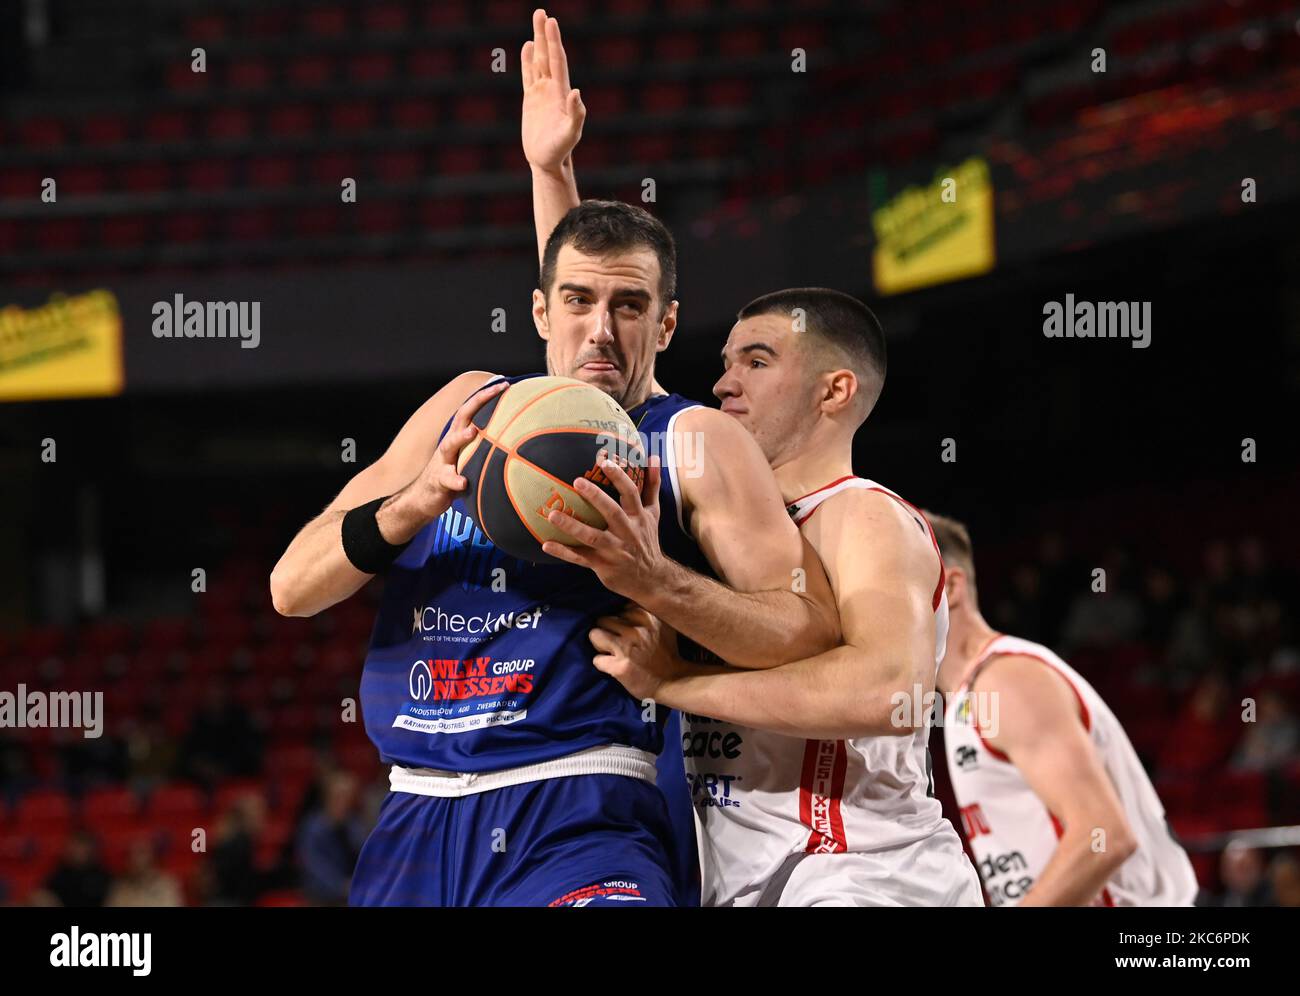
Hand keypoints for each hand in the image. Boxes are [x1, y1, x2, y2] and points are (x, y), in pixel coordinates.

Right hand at [394, 380, 507, 529]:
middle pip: (462, 417)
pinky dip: (455, 480)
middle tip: (496, 391)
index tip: (505, 383)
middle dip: (478, 402)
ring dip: (461, 437)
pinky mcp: (439, 481)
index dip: (486, 395)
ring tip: (474, 431)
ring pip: (449, 445)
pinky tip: (464, 482)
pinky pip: (447, 480)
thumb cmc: (453, 476)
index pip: (472, 410)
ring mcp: (442, 462)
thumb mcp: (469, 459)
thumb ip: (485, 449)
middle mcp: (450, 444)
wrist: (423, 498)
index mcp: (459, 436)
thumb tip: (515, 442)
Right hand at [521, 8, 584, 171]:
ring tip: (537, 20)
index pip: (558, 62)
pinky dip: (528, 60)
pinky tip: (527, 47)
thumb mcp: (570, 134)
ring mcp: (542, 93)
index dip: (554, 42)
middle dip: (545, 34)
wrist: (548, 161)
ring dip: (538, 41)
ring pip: (539, 61)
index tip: (551, 22)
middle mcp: (552, 89)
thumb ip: (576, 115)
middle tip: (542, 12)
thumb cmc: (561, 150)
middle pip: (548, 55)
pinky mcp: (531, 100)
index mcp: (561, 93)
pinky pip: (528, 75)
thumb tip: (576, 92)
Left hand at [542, 454, 666, 600]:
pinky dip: (563, 552)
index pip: (631, 494)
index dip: (619, 477)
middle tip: (577, 481)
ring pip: (592, 537)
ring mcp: (614, 550)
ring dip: (572, 526)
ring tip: (552, 515)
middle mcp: (627, 532)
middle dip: (596, 497)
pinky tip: (546, 544)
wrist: (650, 578)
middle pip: (612, 512)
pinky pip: (580, 559)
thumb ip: (652, 485)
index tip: (605, 462)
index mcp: (638, 517)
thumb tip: (653, 456)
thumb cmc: (647, 540)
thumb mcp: (653, 513)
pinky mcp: (602, 565)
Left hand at [590, 605, 684, 702]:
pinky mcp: (619, 667)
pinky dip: (603, 665)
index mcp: (647, 616)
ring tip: (612, 652)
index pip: (618, 608)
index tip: (629, 631)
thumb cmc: (666, 652)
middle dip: (608, 631)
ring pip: (595, 635)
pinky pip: (597, 659)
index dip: (621, 621)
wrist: (674, 682)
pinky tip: (615, 667)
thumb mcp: (662, 624)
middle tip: (619, 643)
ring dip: (600, 645)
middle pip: (603, 619)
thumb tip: (621, 606)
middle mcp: (636, 629)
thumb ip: (644, 612)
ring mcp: (627, 648)